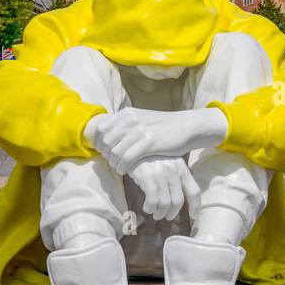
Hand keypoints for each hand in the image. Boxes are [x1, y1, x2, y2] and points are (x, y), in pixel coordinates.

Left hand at [88, 106, 226, 173]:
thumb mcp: (141, 120)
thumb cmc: (162, 128)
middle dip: (106, 154)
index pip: (100, 128)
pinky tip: (125, 171)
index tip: (104, 153)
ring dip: (114, 163)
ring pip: (114, 151)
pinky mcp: (148, 142)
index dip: (98, 143)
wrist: (186, 127)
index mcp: (126, 113)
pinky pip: (126, 158)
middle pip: (105, 141)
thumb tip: (105, 137)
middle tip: (112, 162)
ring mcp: (139, 130)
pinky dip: (122, 167)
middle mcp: (130, 119)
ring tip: (119, 168)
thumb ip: (124, 126)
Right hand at [128, 159, 200, 221]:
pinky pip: (153, 200)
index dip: (195, 206)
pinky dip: (150, 208)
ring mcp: (161, 173)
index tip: (193, 216)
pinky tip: (147, 207)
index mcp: (181, 167)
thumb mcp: (167, 165)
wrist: (131, 149)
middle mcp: (173, 170)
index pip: (194, 191)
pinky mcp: (147, 176)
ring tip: (155, 214)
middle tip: (166, 216)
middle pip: (178, 201)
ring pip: (165, 203)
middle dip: (172, 213)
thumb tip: (179, 201)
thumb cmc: (150, 160)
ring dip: (160, 213)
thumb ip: (176, 178)